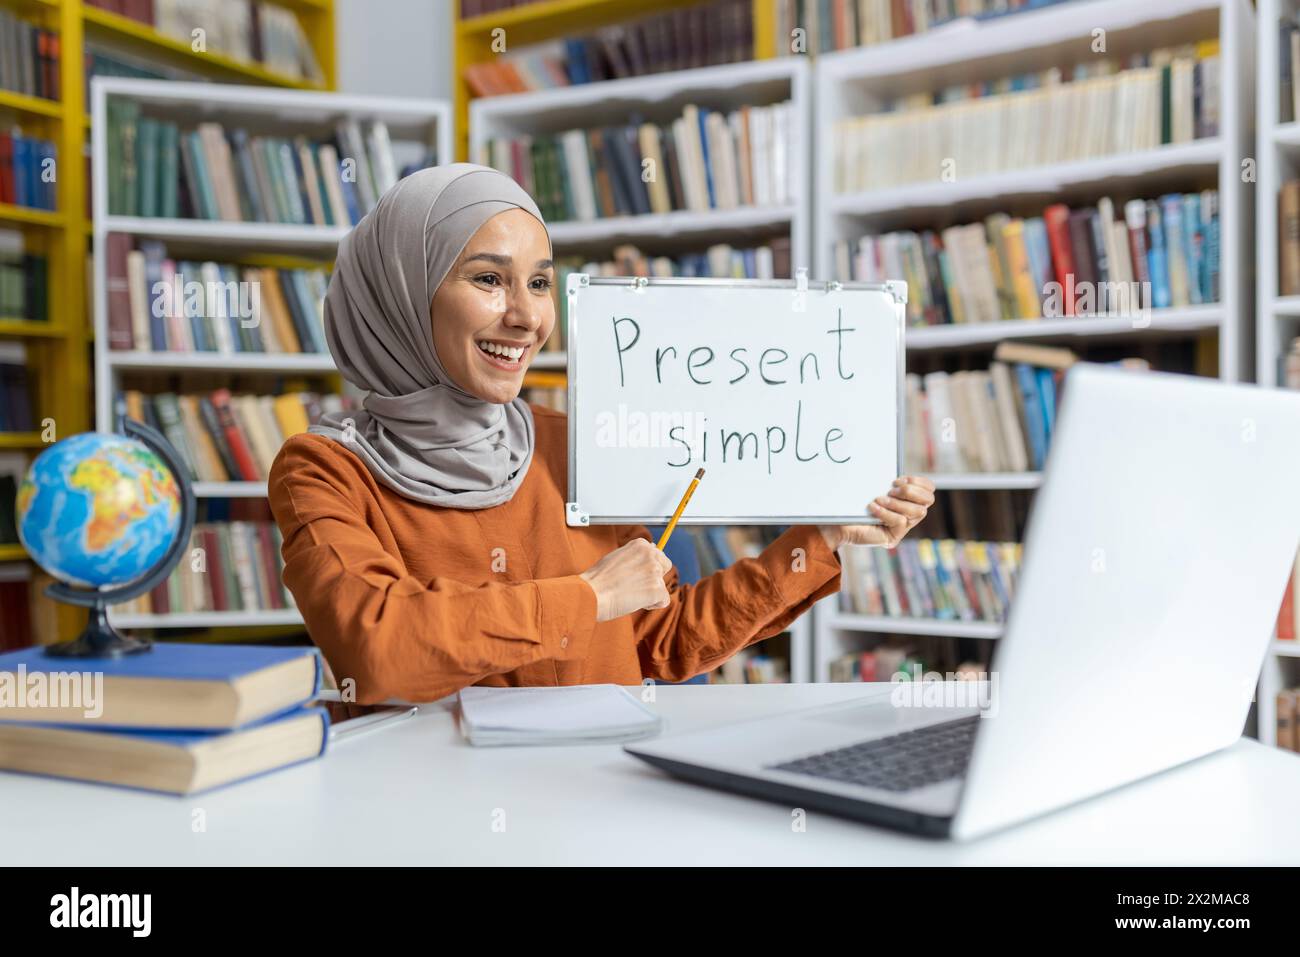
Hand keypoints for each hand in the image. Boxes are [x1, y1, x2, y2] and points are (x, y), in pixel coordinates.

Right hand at [579, 537, 674, 621]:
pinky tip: (636, 602)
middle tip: (635, 585)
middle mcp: (650, 554)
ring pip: (662, 585)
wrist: (592, 594)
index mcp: (640, 544)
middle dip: (654, 577)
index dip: (646, 567)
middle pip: (665, 566)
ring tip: (629, 594)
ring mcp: (654, 571)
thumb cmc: (599, 579)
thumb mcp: (617, 557)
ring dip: (650, 593)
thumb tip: (653, 552)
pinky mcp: (657, 589)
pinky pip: (664, 600)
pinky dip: (652, 605)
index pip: (656, 553)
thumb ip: (636, 556)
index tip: (633, 575)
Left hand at [816, 475, 935, 549]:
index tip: (898, 479)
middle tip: (890, 489)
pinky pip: (900, 522)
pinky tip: (872, 507)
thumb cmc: (854, 504)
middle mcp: (909, 515)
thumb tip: (898, 475)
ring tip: (879, 499)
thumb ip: (889, 483)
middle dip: (910, 491)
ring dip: (897, 503)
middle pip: (929, 500)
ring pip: (917, 512)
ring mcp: (902, 528)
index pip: (929, 490)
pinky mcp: (893, 537)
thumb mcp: (875, 488)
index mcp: (908, 500)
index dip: (918, 482)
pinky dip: (886, 512)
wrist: (836, 523)